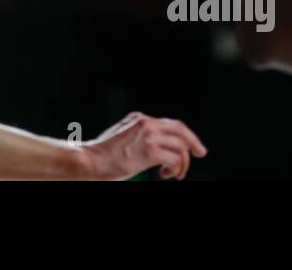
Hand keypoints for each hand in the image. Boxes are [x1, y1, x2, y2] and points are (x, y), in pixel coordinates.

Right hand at [85, 112, 206, 179]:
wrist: (90, 160)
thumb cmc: (103, 156)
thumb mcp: (123, 138)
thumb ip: (139, 136)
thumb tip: (158, 149)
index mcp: (138, 118)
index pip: (170, 123)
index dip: (185, 134)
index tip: (193, 147)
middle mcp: (145, 122)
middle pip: (180, 128)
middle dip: (193, 142)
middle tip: (201, 153)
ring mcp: (147, 135)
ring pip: (180, 145)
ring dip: (182, 162)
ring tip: (173, 174)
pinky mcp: (149, 151)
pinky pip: (174, 158)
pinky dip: (175, 168)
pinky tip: (165, 174)